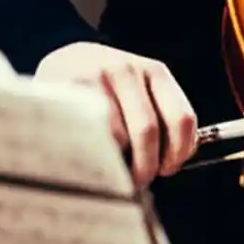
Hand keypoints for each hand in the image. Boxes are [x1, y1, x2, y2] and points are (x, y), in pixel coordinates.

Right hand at [35, 42, 197, 186]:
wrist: (62, 63)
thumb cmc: (107, 89)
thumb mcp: (138, 92)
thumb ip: (159, 118)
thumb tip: (172, 162)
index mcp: (155, 72)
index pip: (181, 118)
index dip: (179, 152)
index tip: (169, 168)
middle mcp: (128, 69)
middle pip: (148, 131)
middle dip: (146, 165)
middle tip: (139, 180)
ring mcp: (97, 75)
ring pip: (118, 136)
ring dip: (119, 163)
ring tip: (112, 168)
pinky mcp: (70, 87)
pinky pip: (89, 134)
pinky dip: (96, 153)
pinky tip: (92, 153)